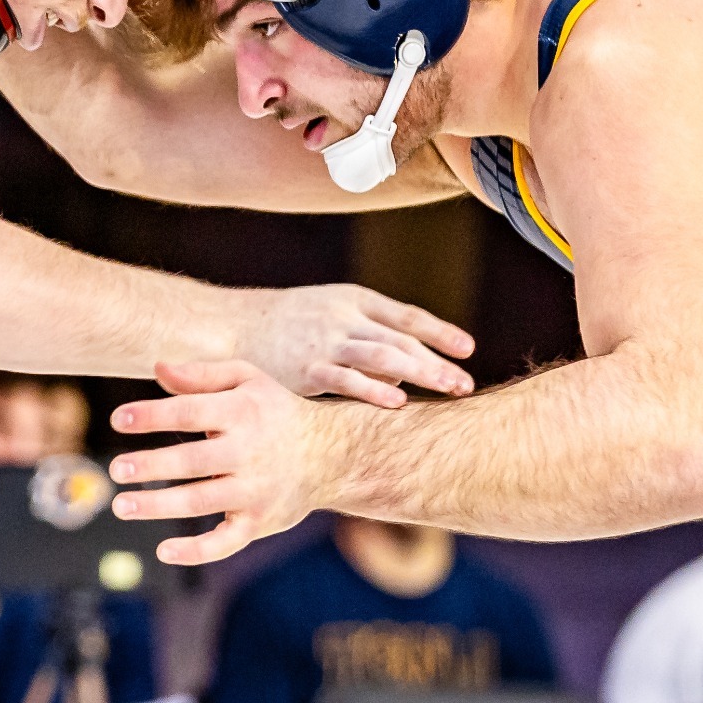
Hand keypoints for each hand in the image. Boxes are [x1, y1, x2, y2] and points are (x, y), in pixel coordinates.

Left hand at [110, 360, 327, 565]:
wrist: (331, 455)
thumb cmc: (274, 412)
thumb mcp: (247, 380)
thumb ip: (201, 375)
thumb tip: (157, 368)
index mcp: (242, 412)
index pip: (190, 412)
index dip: (152, 415)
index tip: (118, 418)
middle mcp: (248, 452)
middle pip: (192, 460)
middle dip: (151, 465)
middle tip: (116, 468)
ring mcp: (254, 490)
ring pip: (201, 501)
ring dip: (158, 506)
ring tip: (122, 505)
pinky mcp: (258, 521)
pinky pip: (225, 541)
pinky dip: (196, 551)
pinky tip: (163, 550)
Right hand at [235, 284, 472, 408]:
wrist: (234, 326)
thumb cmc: (288, 324)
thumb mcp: (329, 309)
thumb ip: (367, 331)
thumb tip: (407, 366)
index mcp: (354, 299)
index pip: (407, 316)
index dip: (440, 332)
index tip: (468, 349)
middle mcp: (344, 318)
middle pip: (402, 339)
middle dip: (437, 362)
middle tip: (465, 384)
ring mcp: (326, 343)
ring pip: (383, 356)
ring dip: (420, 373)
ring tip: (447, 390)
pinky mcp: (306, 369)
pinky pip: (346, 381)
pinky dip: (374, 390)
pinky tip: (398, 402)